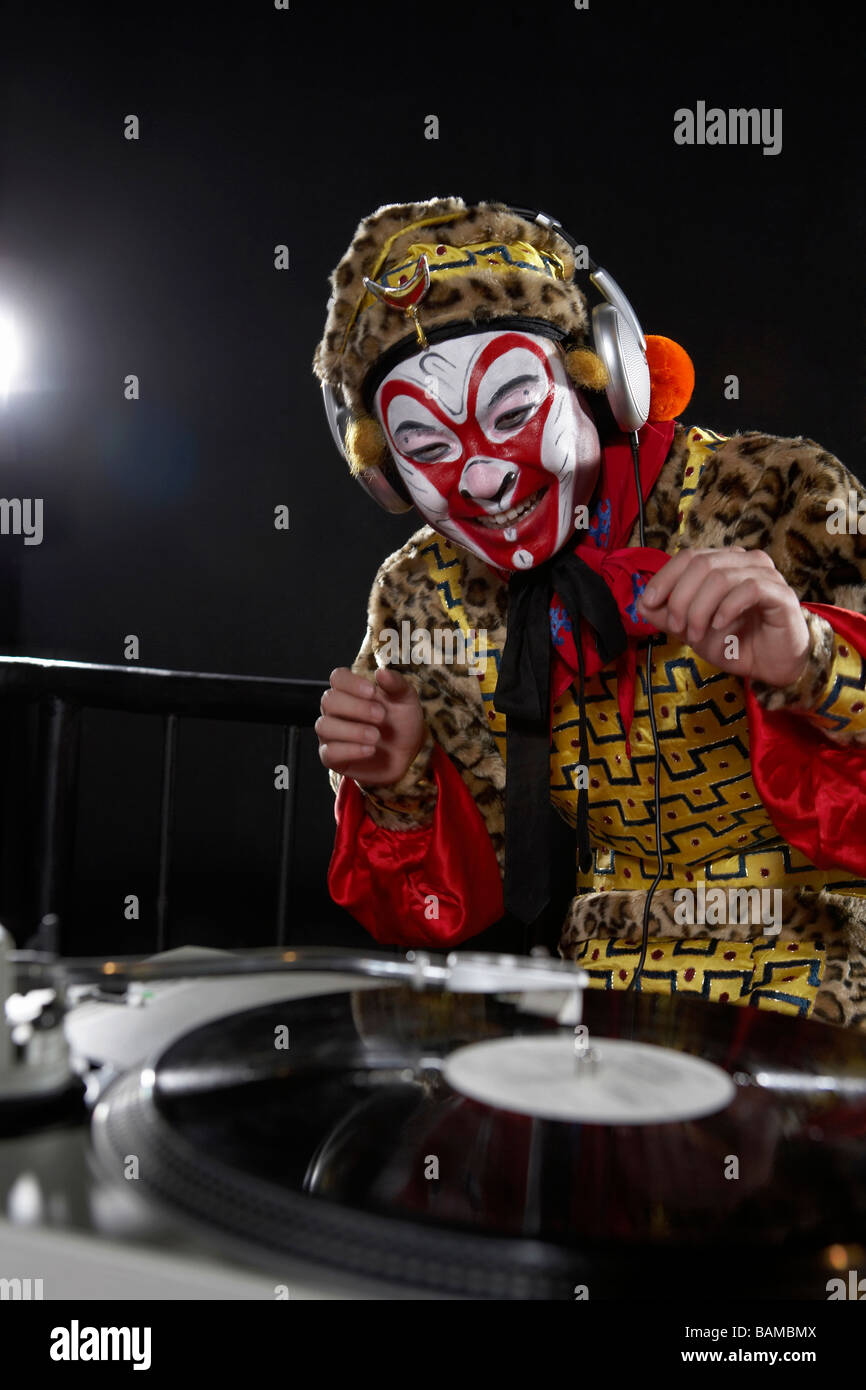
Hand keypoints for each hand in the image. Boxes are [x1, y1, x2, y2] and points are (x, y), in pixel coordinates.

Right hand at [316, 666, 425, 785]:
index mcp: (350, 691)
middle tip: (381, 716)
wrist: (408, 755)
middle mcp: (335, 710)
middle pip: (329, 700)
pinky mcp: (332, 757)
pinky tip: (370, 750)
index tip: (372, 691)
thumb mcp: (406, 700)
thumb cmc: (401, 723)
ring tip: (376, 736)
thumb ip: (396, 685)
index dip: (352, 683)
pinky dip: (349, 750)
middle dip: (355, 707)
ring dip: (352, 730)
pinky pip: (329, 752)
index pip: (338, 678)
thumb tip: (382, 672)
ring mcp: (331, 734)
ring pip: (324, 726)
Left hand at [637, 547, 810, 687]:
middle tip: (678, 627)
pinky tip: (719, 626)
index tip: (649, 603)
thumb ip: (667, 616)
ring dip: (700, 609)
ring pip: (721, 576)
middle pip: (701, 563)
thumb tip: (640, 603)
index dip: (664, 578)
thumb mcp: (692, 631)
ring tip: (696, 635)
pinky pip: (749, 589)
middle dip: (681, 598)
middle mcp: (744, 562)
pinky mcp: (781, 593)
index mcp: (723, 563)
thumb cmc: (735, 643)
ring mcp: (766, 574)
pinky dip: (727, 608)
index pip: (688, 557)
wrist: (772, 667)